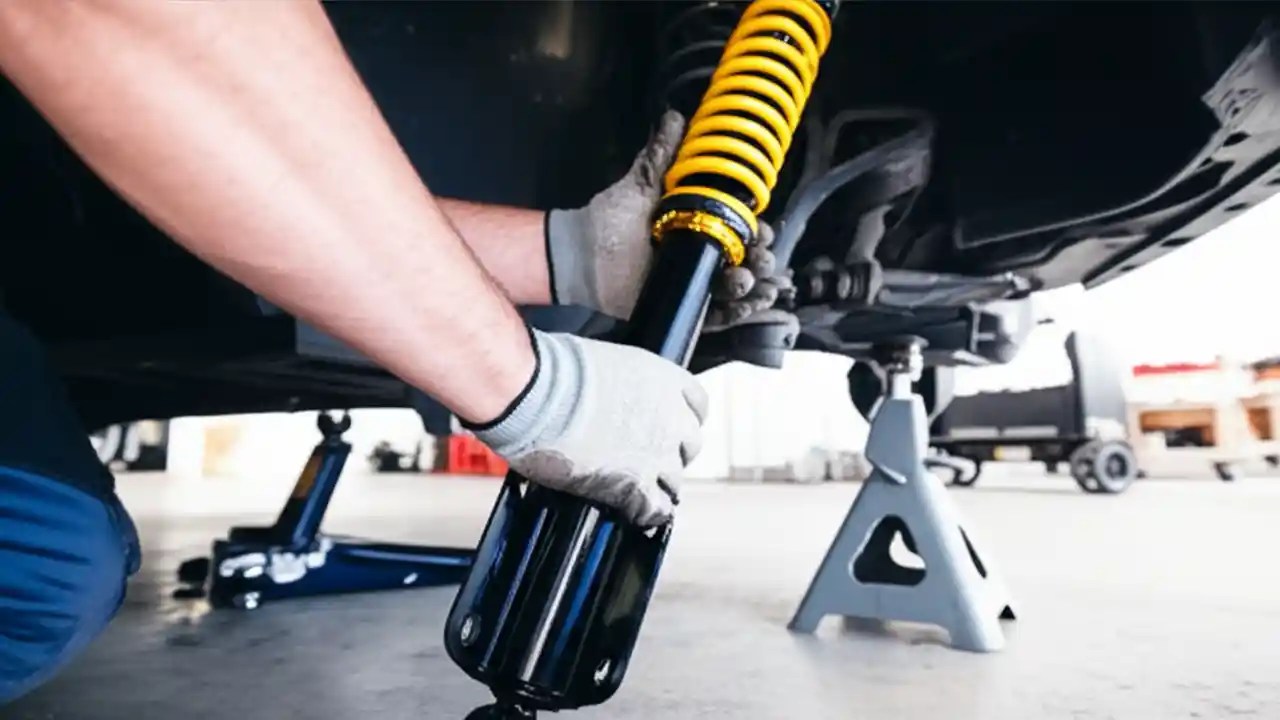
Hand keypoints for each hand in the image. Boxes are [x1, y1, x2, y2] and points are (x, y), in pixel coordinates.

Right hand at [468, 329, 707, 526]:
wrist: (534, 395)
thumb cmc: (555, 371)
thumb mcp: (605, 361)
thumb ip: (625, 384)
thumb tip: (615, 396)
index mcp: (665, 380)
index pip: (696, 405)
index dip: (678, 417)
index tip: (664, 424)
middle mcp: (671, 417)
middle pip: (688, 444)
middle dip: (669, 451)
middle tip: (642, 455)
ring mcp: (657, 454)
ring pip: (674, 480)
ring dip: (656, 483)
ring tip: (632, 486)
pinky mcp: (635, 486)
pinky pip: (656, 509)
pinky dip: (645, 512)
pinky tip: (632, 509)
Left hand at [546, 110, 790, 327]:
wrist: (580, 258)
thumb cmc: (609, 223)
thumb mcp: (638, 187)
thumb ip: (658, 156)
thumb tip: (675, 117)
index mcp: (697, 225)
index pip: (740, 228)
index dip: (757, 230)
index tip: (762, 229)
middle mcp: (701, 256)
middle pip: (746, 259)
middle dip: (761, 259)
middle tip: (759, 257)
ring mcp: (695, 286)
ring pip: (738, 289)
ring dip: (755, 288)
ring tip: (751, 282)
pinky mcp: (685, 311)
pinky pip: (718, 317)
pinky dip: (737, 313)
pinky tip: (746, 302)